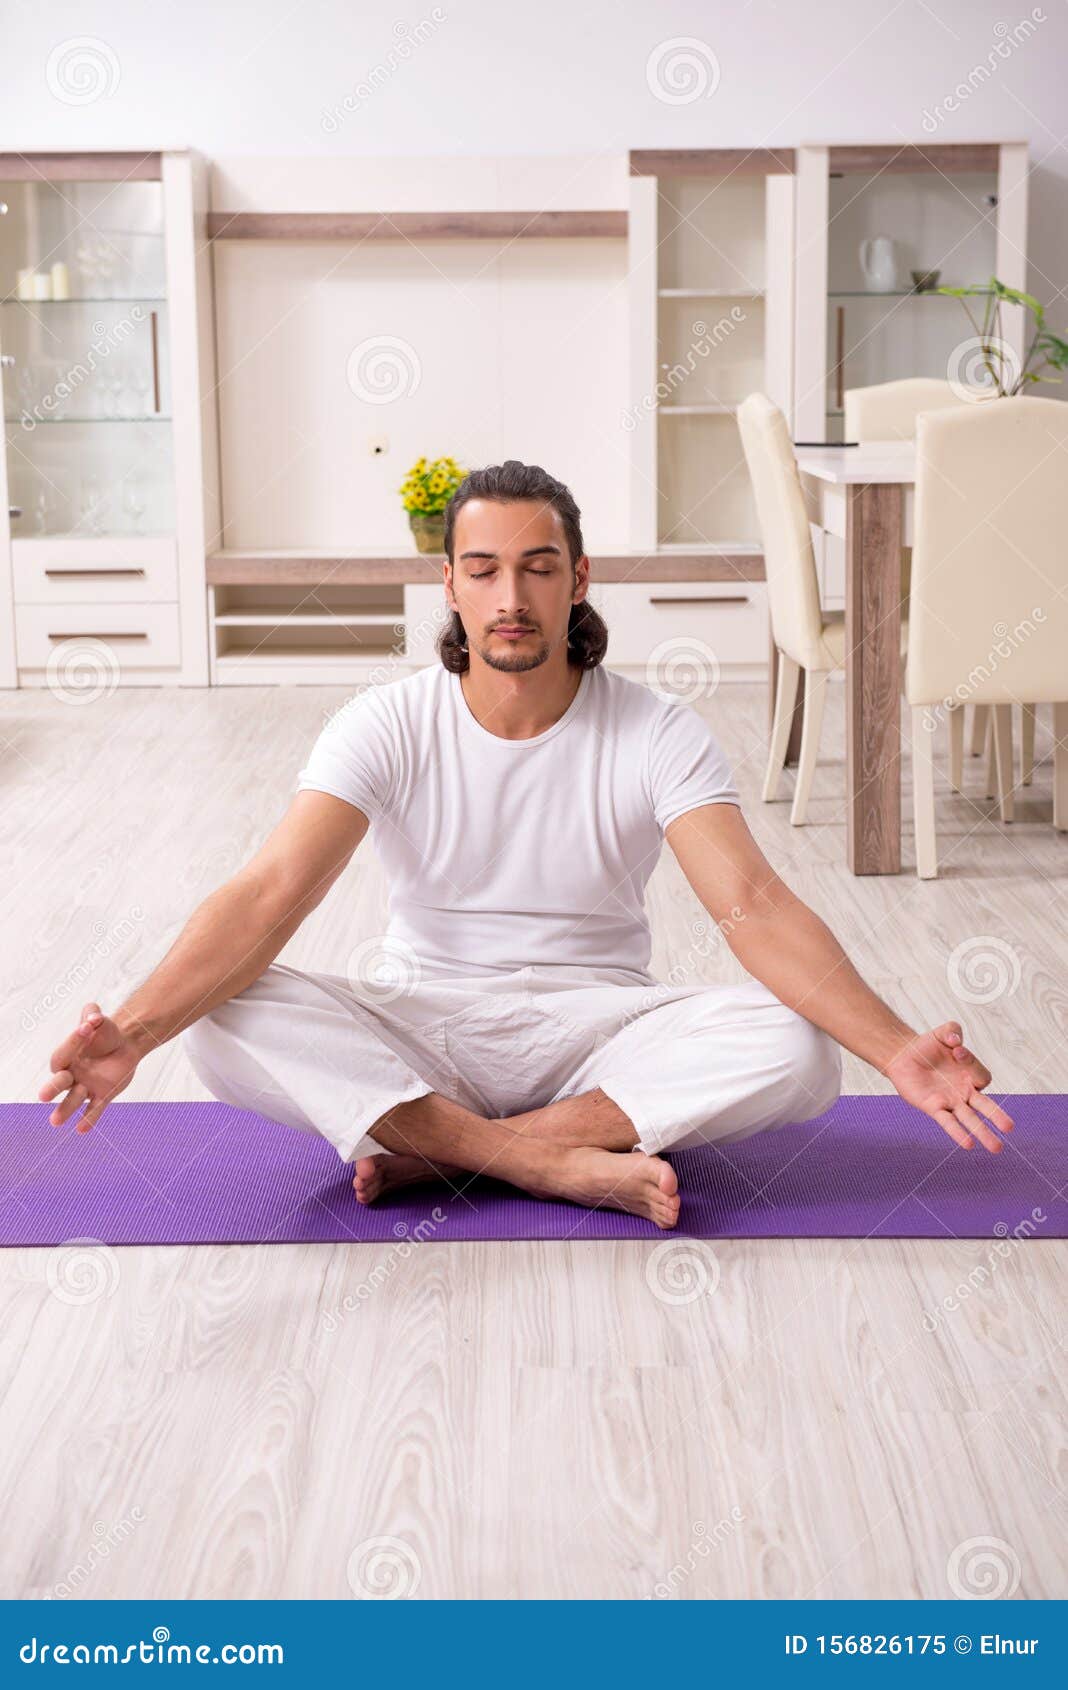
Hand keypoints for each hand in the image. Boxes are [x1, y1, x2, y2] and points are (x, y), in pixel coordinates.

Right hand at [39, 1001, 145, 1133]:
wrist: (124, 1044)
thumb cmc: (105, 1033)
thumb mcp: (99, 1021)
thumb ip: (92, 1015)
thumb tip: (92, 1015)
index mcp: (66, 1056)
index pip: (64, 1053)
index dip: (75, 1040)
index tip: (89, 1026)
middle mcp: (71, 1074)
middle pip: (58, 1083)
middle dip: (51, 1089)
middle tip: (43, 1096)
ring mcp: (86, 1087)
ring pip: (73, 1100)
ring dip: (66, 1109)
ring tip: (55, 1121)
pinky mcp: (102, 1095)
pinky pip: (94, 1109)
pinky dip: (89, 1119)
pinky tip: (82, 1130)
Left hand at [884, 1021, 1013, 1150]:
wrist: (903, 1056)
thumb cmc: (928, 1045)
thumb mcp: (944, 1032)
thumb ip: (953, 1031)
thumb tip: (956, 1042)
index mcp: (970, 1074)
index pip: (982, 1076)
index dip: (972, 1063)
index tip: (956, 1050)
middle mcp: (964, 1091)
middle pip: (986, 1106)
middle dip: (997, 1117)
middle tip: (1010, 1128)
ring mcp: (950, 1101)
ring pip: (970, 1120)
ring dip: (983, 1133)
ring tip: (997, 1149)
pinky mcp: (934, 1107)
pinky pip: (948, 1122)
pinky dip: (958, 1133)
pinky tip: (968, 1145)